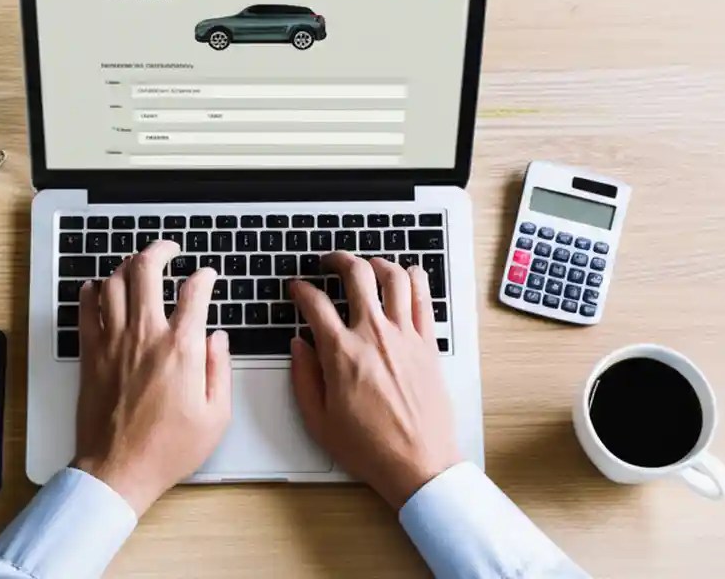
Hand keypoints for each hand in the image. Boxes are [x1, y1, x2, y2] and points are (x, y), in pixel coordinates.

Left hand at [72, 240, 231, 514]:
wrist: (119, 469)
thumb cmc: (166, 449)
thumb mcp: (216, 416)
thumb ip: (220, 370)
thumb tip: (218, 339)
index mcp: (180, 349)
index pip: (194, 292)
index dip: (204, 277)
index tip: (207, 276)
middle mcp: (145, 336)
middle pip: (146, 270)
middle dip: (160, 250)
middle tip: (168, 249)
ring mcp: (113, 342)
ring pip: (114, 282)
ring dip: (127, 265)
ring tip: (138, 264)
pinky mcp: (90, 354)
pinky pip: (86, 308)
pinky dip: (92, 291)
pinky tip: (99, 287)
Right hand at [289, 253, 461, 507]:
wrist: (417, 463)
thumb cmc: (369, 447)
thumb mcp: (318, 419)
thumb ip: (303, 377)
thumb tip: (298, 346)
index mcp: (341, 353)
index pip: (314, 303)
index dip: (300, 289)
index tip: (296, 288)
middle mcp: (374, 335)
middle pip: (356, 274)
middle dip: (337, 260)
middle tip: (328, 262)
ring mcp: (405, 336)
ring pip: (394, 277)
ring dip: (377, 262)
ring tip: (366, 264)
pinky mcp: (428, 344)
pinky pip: (424, 297)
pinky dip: (414, 278)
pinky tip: (406, 274)